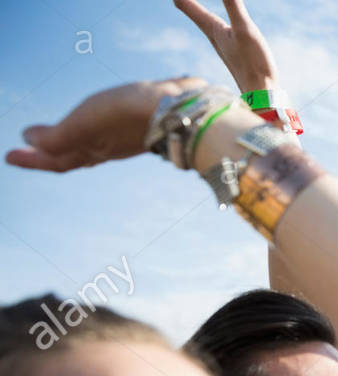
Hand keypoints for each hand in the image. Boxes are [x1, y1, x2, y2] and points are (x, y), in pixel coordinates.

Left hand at [6, 78, 204, 171]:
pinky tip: (99, 125)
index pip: (55, 160)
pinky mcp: (139, 125)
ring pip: (89, 145)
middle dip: (45, 153)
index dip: (31, 160)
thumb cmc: (127, 116)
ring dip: (69, 142)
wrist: (179, 112)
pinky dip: (93, 131)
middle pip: (70, 154)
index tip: (8, 157)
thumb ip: (55, 138)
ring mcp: (124, 139)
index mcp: (92, 151)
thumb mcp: (83, 125)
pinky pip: (107, 133)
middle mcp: (107, 149)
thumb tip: (28, 141)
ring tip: (55, 138)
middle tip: (23, 149)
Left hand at [175, 0, 279, 92]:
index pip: (184, 3)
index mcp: (211, 28)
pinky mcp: (233, 51)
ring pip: (203, 19)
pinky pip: (216, 27)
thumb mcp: (244, 30)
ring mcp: (222, 44)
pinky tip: (219, 22)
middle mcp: (212, 36)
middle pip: (189, 9)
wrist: (262, 95)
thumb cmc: (253, 64)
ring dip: (195, 6)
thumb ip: (233, 4)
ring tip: (187, 1)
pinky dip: (213, 17)